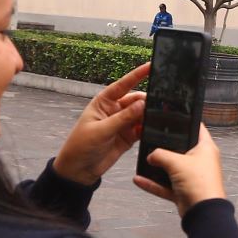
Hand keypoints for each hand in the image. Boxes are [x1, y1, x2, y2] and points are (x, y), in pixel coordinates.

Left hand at [53, 63, 149, 184]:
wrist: (79, 170)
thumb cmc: (81, 146)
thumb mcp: (101, 130)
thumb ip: (123, 118)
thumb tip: (142, 104)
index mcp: (103, 102)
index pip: (122, 85)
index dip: (137, 75)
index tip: (150, 67)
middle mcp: (114, 110)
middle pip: (136, 100)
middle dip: (147, 101)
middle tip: (158, 105)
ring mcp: (122, 123)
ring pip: (141, 114)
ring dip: (149, 116)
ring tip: (158, 118)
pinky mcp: (128, 136)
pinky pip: (143, 129)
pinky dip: (149, 129)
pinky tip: (154, 130)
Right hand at [134, 124, 227, 216]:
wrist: (203, 212)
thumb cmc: (199, 183)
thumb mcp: (176, 162)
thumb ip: (160, 155)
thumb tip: (151, 155)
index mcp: (205, 148)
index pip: (197, 128)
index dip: (186, 121)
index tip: (173, 116)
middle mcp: (200, 161)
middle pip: (181, 149)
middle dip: (165, 147)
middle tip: (151, 139)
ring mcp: (192, 177)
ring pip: (171, 169)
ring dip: (157, 167)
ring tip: (143, 161)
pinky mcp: (184, 191)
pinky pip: (165, 185)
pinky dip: (153, 184)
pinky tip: (139, 180)